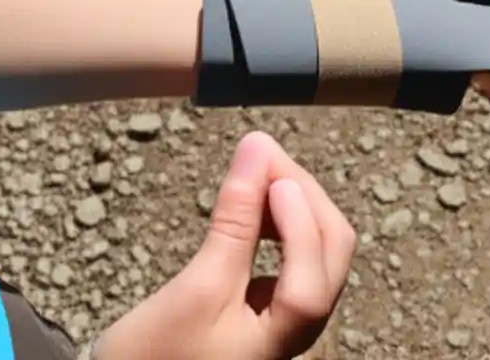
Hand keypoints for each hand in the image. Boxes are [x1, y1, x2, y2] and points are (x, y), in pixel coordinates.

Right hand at [95, 132, 356, 359]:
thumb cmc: (159, 356)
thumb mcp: (199, 285)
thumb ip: (235, 219)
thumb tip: (256, 149)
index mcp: (294, 328)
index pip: (319, 252)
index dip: (297, 201)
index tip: (260, 156)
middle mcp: (303, 326)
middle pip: (331, 245)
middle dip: (302, 194)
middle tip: (260, 156)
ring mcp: (288, 320)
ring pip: (315, 249)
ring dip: (292, 205)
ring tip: (252, 176)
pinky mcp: (268, 313)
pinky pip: (292, 258)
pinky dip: (278, 226)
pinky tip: (251, 211)